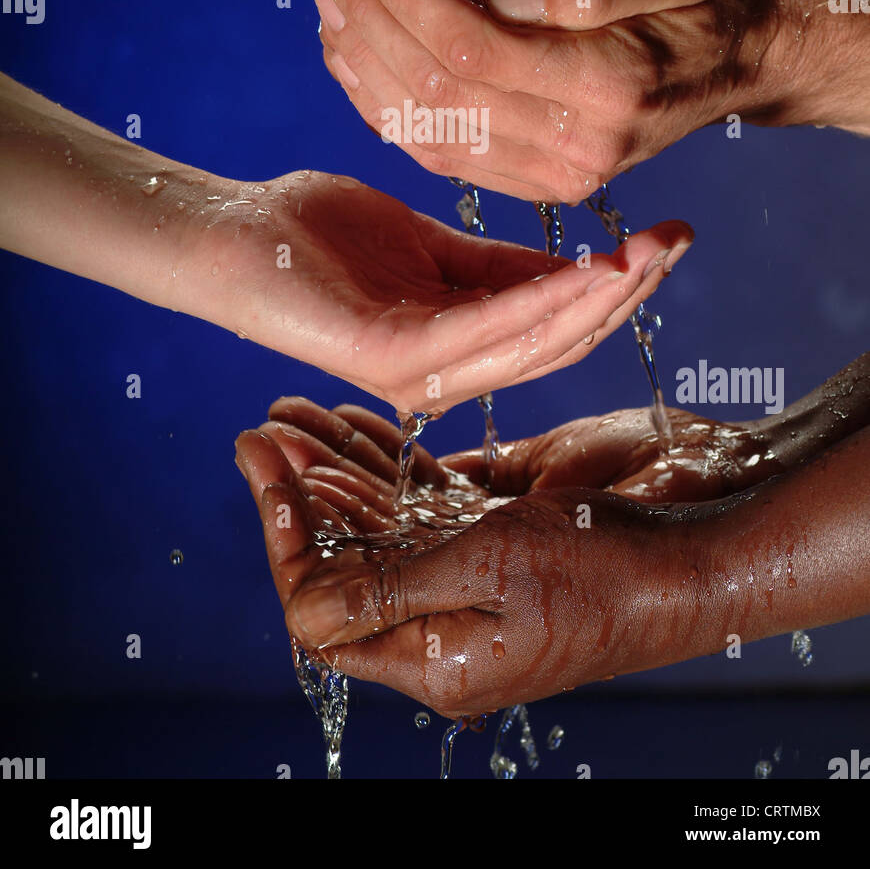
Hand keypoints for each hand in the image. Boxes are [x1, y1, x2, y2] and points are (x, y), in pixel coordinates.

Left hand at [187, 169, 691, 412]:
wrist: (236, 236)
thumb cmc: (319, 238)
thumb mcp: (427, 244)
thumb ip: (495, 266)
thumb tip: (576, 264)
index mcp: (456, 342)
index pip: (553, 326)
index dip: (614, 287)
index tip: (667, 238)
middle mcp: (446, 369)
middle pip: (557, 344)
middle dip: (625, 296)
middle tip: (679, 243)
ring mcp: (419, 370)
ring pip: (531, 346)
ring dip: (596, 302)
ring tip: (647, 256)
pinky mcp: (390, 356)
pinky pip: (481, 333)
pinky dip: (539, 303)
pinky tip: (585, 270)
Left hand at [234, 402, 713, 716]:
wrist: (701, 548)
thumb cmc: (605, 570)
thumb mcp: (490, 574)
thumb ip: (391, 589)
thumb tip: (300, 612)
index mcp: (438, 657)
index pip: (328, 609)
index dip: (288, 539)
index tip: (266, 471)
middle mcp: (447, 618)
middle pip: (347, 559)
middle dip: (302, 493)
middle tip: (262, 431)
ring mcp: (476, 571)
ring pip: (384, 521)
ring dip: (338, 468)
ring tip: (291, 413)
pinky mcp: (504, 527)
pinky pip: (429, 498)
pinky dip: (391, 461)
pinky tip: (356, 422)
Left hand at [301, 0, 805, 200]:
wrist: (736, 58)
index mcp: (612, 90)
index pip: (473, 48)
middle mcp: (579, 150)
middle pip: (437, 92)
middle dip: (369, 22)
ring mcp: (554, 177)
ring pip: (425, 131)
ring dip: (364, 64)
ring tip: (325, 0)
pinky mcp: (534, 184)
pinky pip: (438, 153)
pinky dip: (386, 107)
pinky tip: (353, 59)